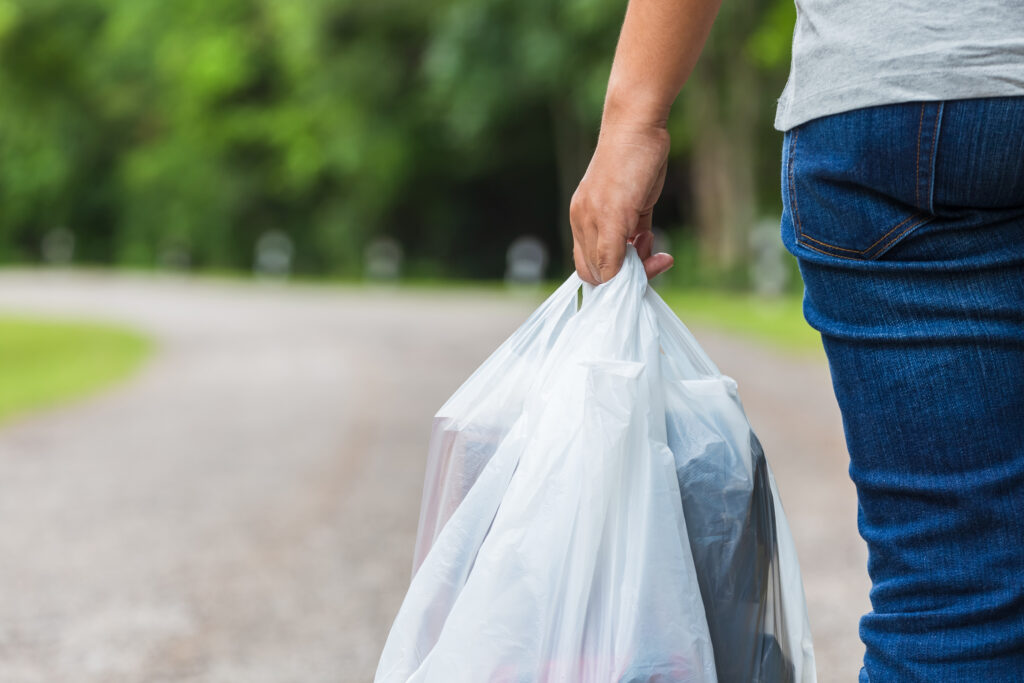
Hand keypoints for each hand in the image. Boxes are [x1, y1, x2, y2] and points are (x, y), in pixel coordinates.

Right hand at [569, 121, 674, 283]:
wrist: (639, 126)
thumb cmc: (624, 166)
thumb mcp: (615, 214)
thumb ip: (608, 250)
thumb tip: (608, 281)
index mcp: (582, 225)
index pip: (594, 271)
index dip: (617, 279)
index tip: (641, 271)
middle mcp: (593, 223)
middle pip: (607, 266)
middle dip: (631, 271)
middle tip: (654, 260)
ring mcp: (613, 216)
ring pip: (622, 255)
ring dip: (640, 258)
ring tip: (652, 244)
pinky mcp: (633, 209)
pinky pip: (634, 239)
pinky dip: (644, 246)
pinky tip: (653, 239)